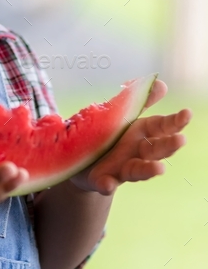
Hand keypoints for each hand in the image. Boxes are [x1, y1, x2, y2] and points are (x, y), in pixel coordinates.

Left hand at [69, 79, 191, 194]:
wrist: (81, 159)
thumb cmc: (108, 134)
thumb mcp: (121, 114)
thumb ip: (140, 100)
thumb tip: (162, 83)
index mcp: (142, 133)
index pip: (163, 127)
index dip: (175, 121)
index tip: (187, 113)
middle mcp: (137, 153)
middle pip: (155, 150)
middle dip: (169, 146)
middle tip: (181, 140)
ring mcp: (121, 168)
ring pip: (138, 170)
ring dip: (148, 170)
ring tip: (159, 169)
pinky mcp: (102, 180)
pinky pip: (105, 183)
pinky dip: (107, 185)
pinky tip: (108, 185)